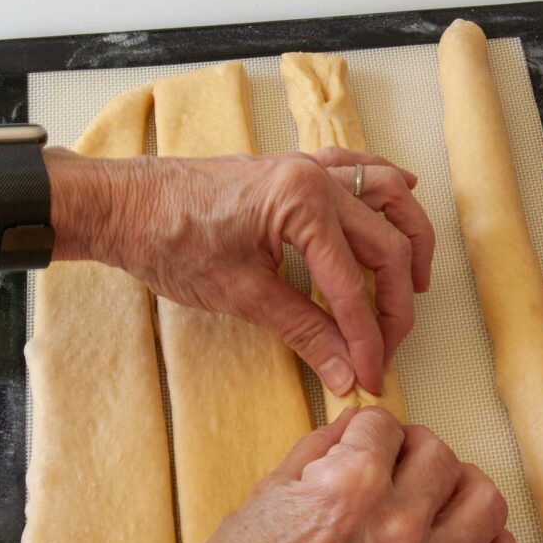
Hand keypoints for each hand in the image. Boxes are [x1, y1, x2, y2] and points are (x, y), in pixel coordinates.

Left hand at [51, 147, 434, 396]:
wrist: (125, 205)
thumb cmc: (168, 239)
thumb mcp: (240, 295)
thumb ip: (303, 331)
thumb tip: (345, 370)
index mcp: (302, 204)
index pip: (353, 287)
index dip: (366, 339)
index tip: (371, 375)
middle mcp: (316, 178)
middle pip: (386, 246)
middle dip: (394, 306)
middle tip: (386, 351)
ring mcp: (308, 168)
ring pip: (387, 199)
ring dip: (408, 242)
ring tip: (417, 286)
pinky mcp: (295, 170)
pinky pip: (358, 169)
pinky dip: (385, 188)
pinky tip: (404, 194)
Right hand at [167, 407, 518, 542]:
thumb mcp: (262, 497)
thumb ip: (315, 451)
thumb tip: (350, 427)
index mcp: (349, 483)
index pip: (383, 424)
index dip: (364, 429)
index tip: (357, 442)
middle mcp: (397, 521)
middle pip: (439, 454)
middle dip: (412, 449)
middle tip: (392, 465)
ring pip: (485, 501)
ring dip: (461, 488)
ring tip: (435, 496)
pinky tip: (462, 542)